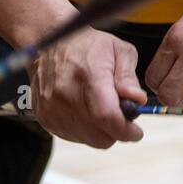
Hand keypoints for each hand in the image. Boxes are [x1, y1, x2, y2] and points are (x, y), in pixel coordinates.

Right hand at [0, 0, 145, 147]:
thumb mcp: (117, 50)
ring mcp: (53, 109)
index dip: (126, 130)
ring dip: (101, 131)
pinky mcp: (45, 118)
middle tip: (120, 115)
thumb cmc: (86, 45)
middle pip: (100, 135)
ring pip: (88, 140)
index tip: (136, 131)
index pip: (107, 116)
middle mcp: (67, 95)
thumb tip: (137, 100)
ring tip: (101, 108)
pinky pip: (72, 137)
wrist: (49, 43)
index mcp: (89, 75)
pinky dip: (85, 130)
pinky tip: (86, 110)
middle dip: (116, 131)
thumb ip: (129, 77)